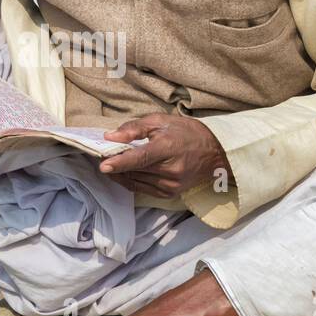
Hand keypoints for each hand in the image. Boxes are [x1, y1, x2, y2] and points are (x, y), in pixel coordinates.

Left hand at [99, 112, 230, 198]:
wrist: (213, 153)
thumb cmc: (186, 133)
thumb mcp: (161, 121)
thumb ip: (134, 128)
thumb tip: (110, 137)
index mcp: (168, 148)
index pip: (141, 158)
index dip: (121, 162)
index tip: (103, 165)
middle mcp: (170, 170)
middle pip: (135, 170)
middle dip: (115, 165)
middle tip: (101, 156)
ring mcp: (170, 185)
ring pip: (135, 181)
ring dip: (120, 174)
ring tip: (111, 163)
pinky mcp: (169, 194)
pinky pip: (142, 189)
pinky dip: (130, 180)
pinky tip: (123, 172)